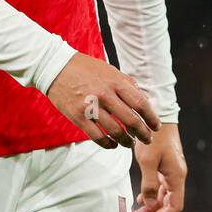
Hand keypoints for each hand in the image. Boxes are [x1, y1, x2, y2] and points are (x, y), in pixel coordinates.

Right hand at [46, 52, 160, 148]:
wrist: (55, 67)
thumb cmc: (85, 68)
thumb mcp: (109, 70)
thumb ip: (127, 84)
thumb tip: (144, 99)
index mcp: (115, 82)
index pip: (140, 103)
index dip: (151, 118)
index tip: (156, 126)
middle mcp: (105, 94)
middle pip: (131, 120)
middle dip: (143, 133)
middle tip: (147, 139)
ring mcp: (91, 106)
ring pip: (115, 131)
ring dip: (126, 141)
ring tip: (129, 143)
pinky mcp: (78, 116)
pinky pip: (97, 136)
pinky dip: (108, 144)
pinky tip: (112, 145)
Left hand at [134, 122, 184, 211]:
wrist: (158, 116)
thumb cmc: (154, 136)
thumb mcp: (148, 160)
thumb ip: (149, 183)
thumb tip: (150, 203)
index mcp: (177, 176)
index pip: (174, 206)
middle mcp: (176, 176)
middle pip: (169, 204)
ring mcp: (171, 171)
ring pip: (164, 197)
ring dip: (152, 208)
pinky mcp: (165, 166)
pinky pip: (160, 187)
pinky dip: (151, 196)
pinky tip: (141, 200)